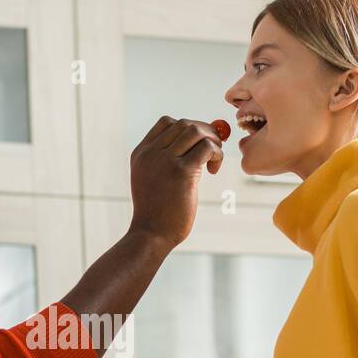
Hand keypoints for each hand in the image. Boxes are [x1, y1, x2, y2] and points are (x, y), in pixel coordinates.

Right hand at [128, 116, 224, 248]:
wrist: (150, 235)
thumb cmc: (157, 212)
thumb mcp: (152, 180)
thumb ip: (166, 160)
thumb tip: (201, 142)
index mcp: (141, 153)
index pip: (167, 123)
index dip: (187, 128)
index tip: (196, 145)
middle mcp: (151, 153)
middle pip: (184, 124)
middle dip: (204, 133)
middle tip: (212, 152)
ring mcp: (165, 161)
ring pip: (196, 131)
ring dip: (212, 142)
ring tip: (213, 161)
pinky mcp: (181, 172)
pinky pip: (206, 147)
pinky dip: (216, 153)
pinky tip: (214, 169)